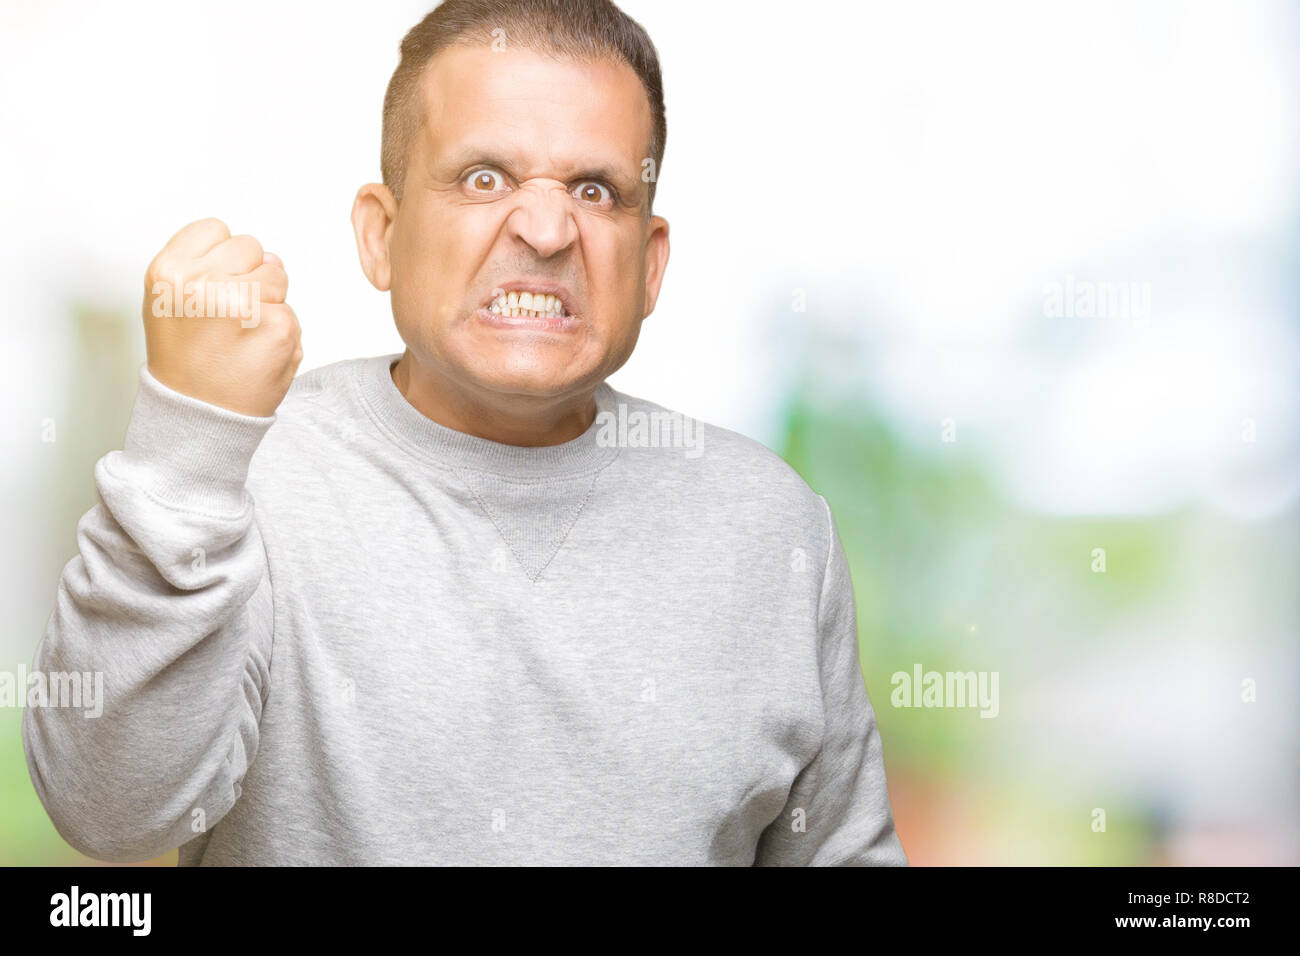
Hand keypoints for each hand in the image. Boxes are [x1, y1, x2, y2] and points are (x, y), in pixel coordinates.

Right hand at [142, 217, 300, 415]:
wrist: (198, 415)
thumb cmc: (184, 360)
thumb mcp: (167, 301)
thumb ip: (204, 265)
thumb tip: (264, 254)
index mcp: (169, 272)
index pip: (215, 229)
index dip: (220, 257)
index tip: (211, 284)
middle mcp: (203, 284)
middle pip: (250, 246)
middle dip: (246, 274)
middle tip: (227, 315)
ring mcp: (244, 305)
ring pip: (277, 274)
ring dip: (268, 299)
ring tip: (242, 332)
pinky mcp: (278, 327)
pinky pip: (291, 310)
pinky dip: (280, 330)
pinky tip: (257, 352)